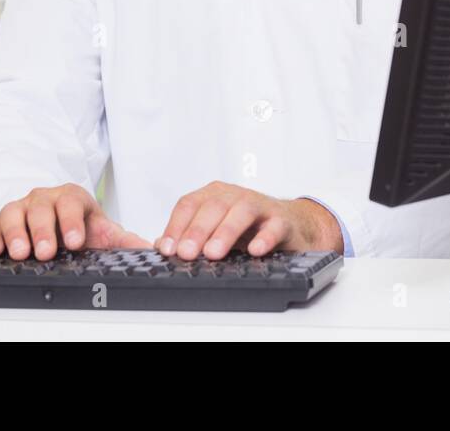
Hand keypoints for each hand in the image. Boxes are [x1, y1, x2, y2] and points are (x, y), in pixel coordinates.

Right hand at [0, 183, 150, 260]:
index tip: (76, 242)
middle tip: (46, 252)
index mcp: (72, 197)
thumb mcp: (104, 233)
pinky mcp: (1, 222)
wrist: (60, 225)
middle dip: (43, 230)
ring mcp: (22, 208)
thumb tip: (152, 249)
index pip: (71, 203)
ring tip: (21, 254)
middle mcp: (44, 198)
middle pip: (41, 208)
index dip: (72, 221)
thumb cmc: (82, 228)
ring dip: (16, 233)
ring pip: (14, 213)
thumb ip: (126, 241)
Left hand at [154, 181, 342, 260]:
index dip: (176, 226)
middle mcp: (234, 197)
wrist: (290, 225)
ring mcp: (260, 206)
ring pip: (241, 212)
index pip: (189, 205)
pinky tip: (255, 250)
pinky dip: (264, 237)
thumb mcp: (214, 231)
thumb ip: (186, 237)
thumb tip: (159, 246)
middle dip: (197, 231)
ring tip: (214, 253)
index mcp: (213, 196)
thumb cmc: (246, 228)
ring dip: (225, 232)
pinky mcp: (282, 221)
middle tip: (186, 253)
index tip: (167, 249)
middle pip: (213, 207)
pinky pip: (274, 226)